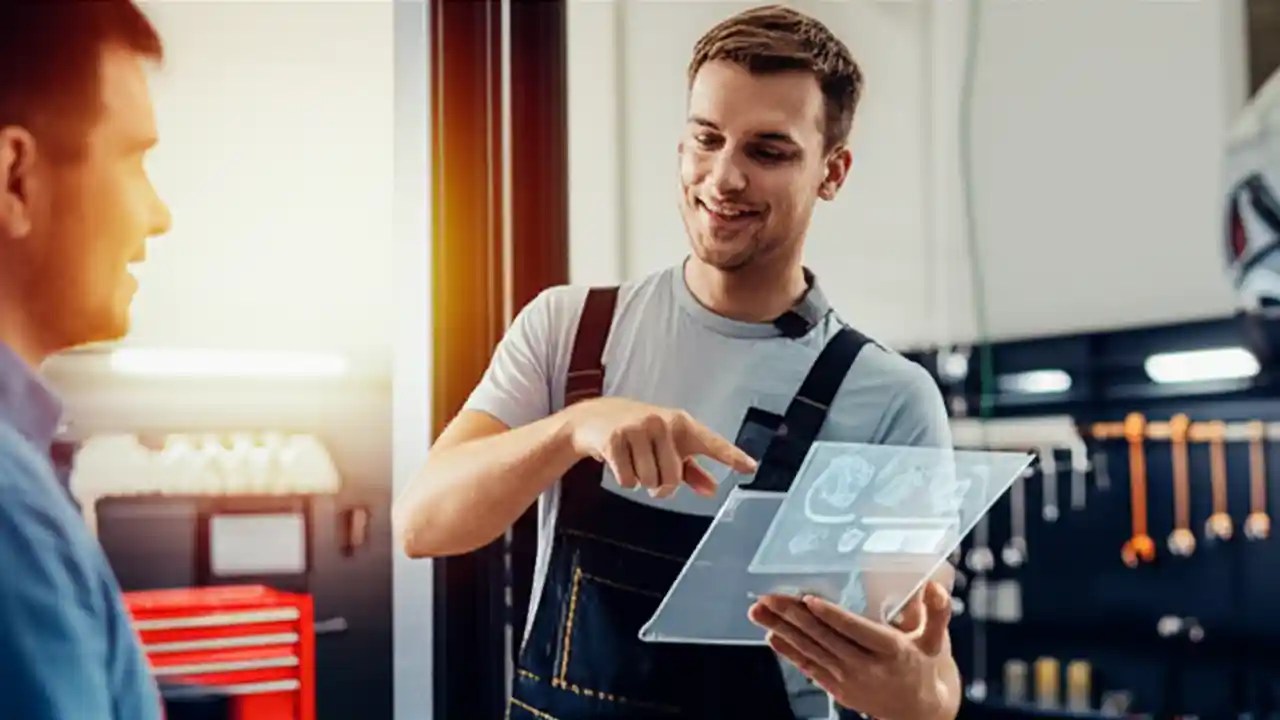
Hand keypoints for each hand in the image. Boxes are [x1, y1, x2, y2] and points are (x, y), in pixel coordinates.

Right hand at [566, 397, 757, 497]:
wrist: (594, 419)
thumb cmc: (639, 433)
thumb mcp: (667, 446)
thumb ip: (690, 469)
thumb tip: (712, 489)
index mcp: (681, 424)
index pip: (711, 443)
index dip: (732, 456)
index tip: (751, 467)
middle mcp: (663, 423)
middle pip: (672, 478)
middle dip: (661, 486)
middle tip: (652, 474)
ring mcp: (638, 429)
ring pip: (649, 481)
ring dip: (641, 481)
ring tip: (633, 461)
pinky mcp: (615, 439)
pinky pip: (628, 480)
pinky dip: (623, 479)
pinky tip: (618, 461)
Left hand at [749, 581, 957, 719]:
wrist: (916, 712)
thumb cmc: (922, 667)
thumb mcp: (935, 641)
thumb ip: (936, 612)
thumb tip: (933, 586)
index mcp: (891, 650)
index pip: (857, 631)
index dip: (833, 616)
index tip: (810, 600)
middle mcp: (866, 667)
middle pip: (825, 639)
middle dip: (794, 617)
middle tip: (769, 598)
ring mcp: (848, 680)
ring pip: (811, 651)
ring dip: (782, 630)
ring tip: (759, 612)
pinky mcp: (836, 688)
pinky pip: (809, 667)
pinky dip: (789, 652)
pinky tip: (771, 637)